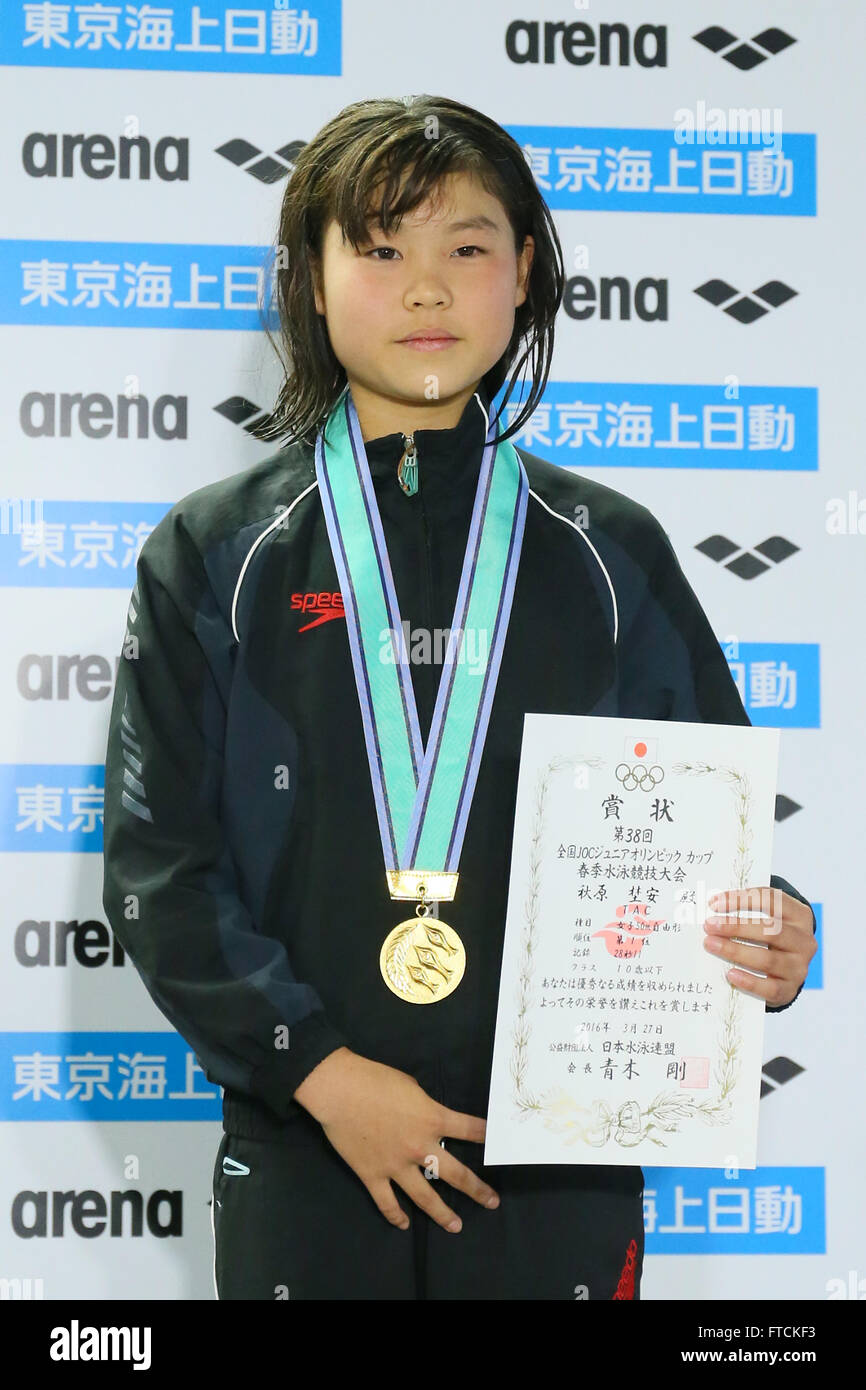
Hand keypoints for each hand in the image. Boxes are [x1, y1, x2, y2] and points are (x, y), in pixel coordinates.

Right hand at [293, 1048, 499, 1232]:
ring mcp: (396, 1165)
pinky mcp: (373, 1175)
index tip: (500, 1144)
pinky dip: (395, 1216)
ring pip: (425, 1198)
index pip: (469, 1129)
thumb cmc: (375, 1079)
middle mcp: (420, 1147)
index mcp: (432, 1118)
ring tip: (456, 1226)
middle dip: (477, 1189)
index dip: (486, 1136)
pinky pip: (387, 1202)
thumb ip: (423, 1106)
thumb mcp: (410, 1086)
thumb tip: (425, 1116)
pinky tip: (404, 1224)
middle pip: (456, 1174)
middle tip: (492, 1202)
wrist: (340, 1090)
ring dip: (442, 1214)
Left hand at [703, 885, 816, 1006]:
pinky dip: (749, 981)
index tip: (714, 903)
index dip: (742, 900)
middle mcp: (804, 941)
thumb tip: (713, 906)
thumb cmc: (770, 936)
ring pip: (768, 959)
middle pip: (771, 931)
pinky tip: (730, 974)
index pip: (772, 900)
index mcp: (799, 915)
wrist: (787, 969)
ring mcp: (799, 967)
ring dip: (736, 951)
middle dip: (736, 927)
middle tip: (709, 926)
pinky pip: (770, 988)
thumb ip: (745, 911)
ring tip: (711, 945)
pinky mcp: (790, 990)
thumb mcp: (766, 918)